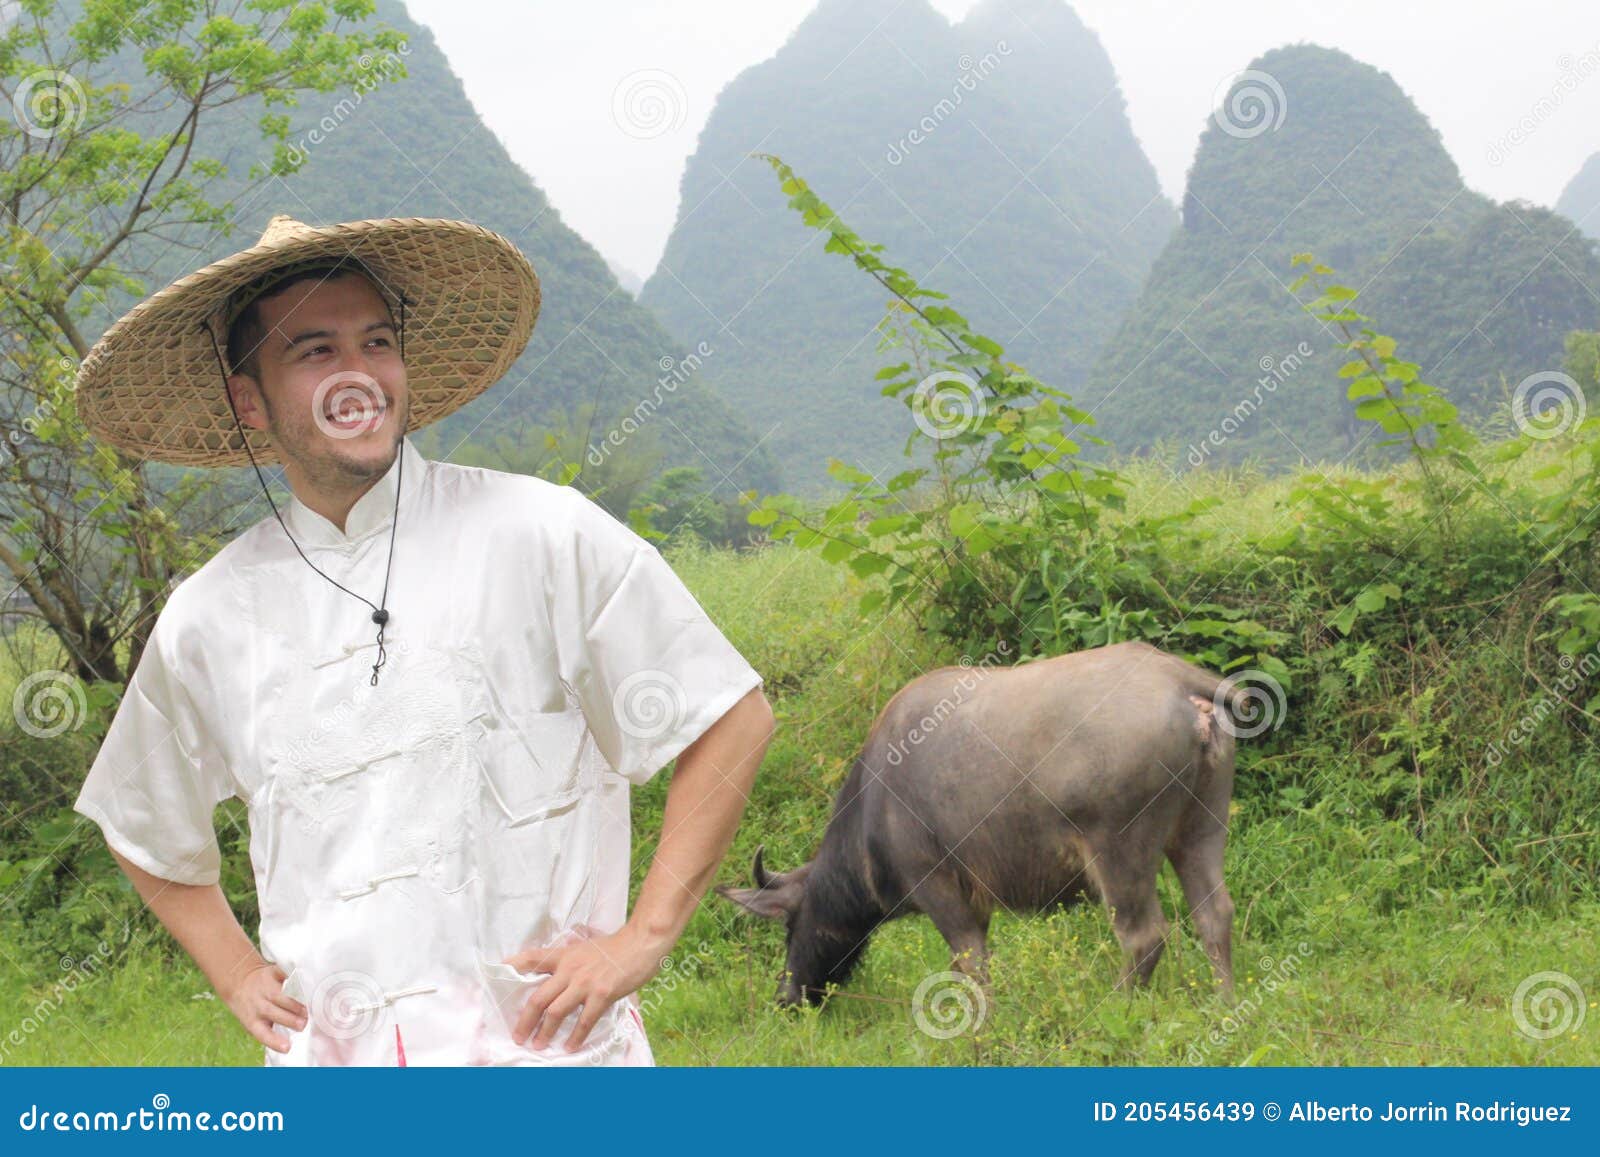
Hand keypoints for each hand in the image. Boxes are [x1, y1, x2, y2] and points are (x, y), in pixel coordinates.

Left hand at [222, 961, 307, 1053]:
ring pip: (281, 995)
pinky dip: (295, 980)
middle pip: (274, 1013)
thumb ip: (271, 1028)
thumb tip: (294, 1040)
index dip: (275, 1041)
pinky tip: (304, 985)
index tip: (287, 1047)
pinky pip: (285, 976)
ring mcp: (265, 988)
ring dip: (295, 1003)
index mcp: (252, 1021)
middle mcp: (258, 1004)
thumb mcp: (255, 1021)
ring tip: (307, 1009)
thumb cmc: (253, 1007)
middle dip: (290, 1019)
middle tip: (304, 1024)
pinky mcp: (272, 972)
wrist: (239, 981)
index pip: (263, 1034)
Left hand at [503, 925, 663, 1051]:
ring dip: (545, 1032)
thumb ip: (569, 962)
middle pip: (538, 998)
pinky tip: (570, 1046)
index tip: (496, 975)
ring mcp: (585, 982)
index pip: (531, 958)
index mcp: (564, 955)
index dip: (511, 966)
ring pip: (555, 1012)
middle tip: (518, 1037)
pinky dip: (575, 1036)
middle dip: (525, 1021)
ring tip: (539, 1045)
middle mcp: (570, 969)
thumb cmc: (614, 947)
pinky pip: (584, 1020)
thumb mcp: (585, 948)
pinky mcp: (602, 993)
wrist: (640, 942)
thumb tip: (558, 980)